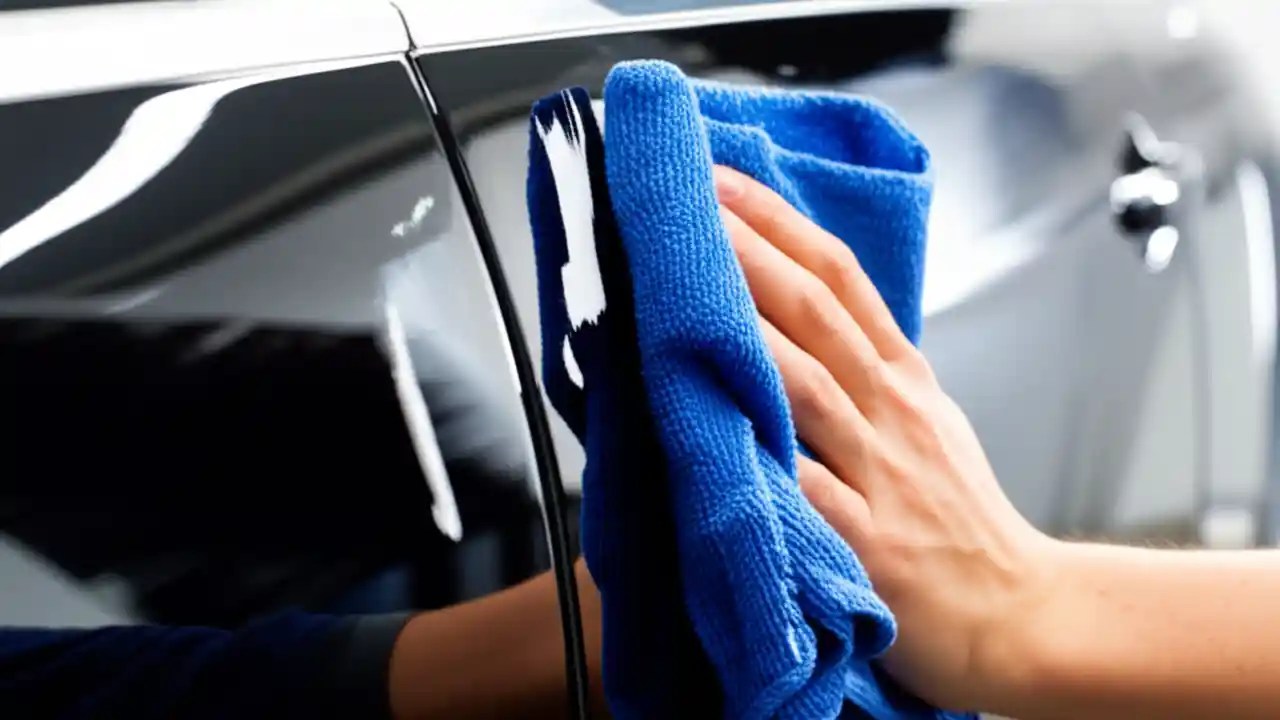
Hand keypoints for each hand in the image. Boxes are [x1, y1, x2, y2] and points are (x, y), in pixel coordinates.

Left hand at [714, 166, 1059, 711]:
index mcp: (902, 377)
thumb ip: (866, 367)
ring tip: (690, 288)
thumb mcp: (926, 419)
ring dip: (748, 333)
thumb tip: (790, 315)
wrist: (1018, 611)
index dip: (781, 222)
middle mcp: (891, 412)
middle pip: (816, 313)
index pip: (842, 278)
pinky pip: (812, 494)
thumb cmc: (958, 516)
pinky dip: (769, 461)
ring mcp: (882, 475)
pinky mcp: (870, 545)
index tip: (724, 179)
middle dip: (751, 251)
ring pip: (809, 387)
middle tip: (690, 200)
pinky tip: (721, 431)